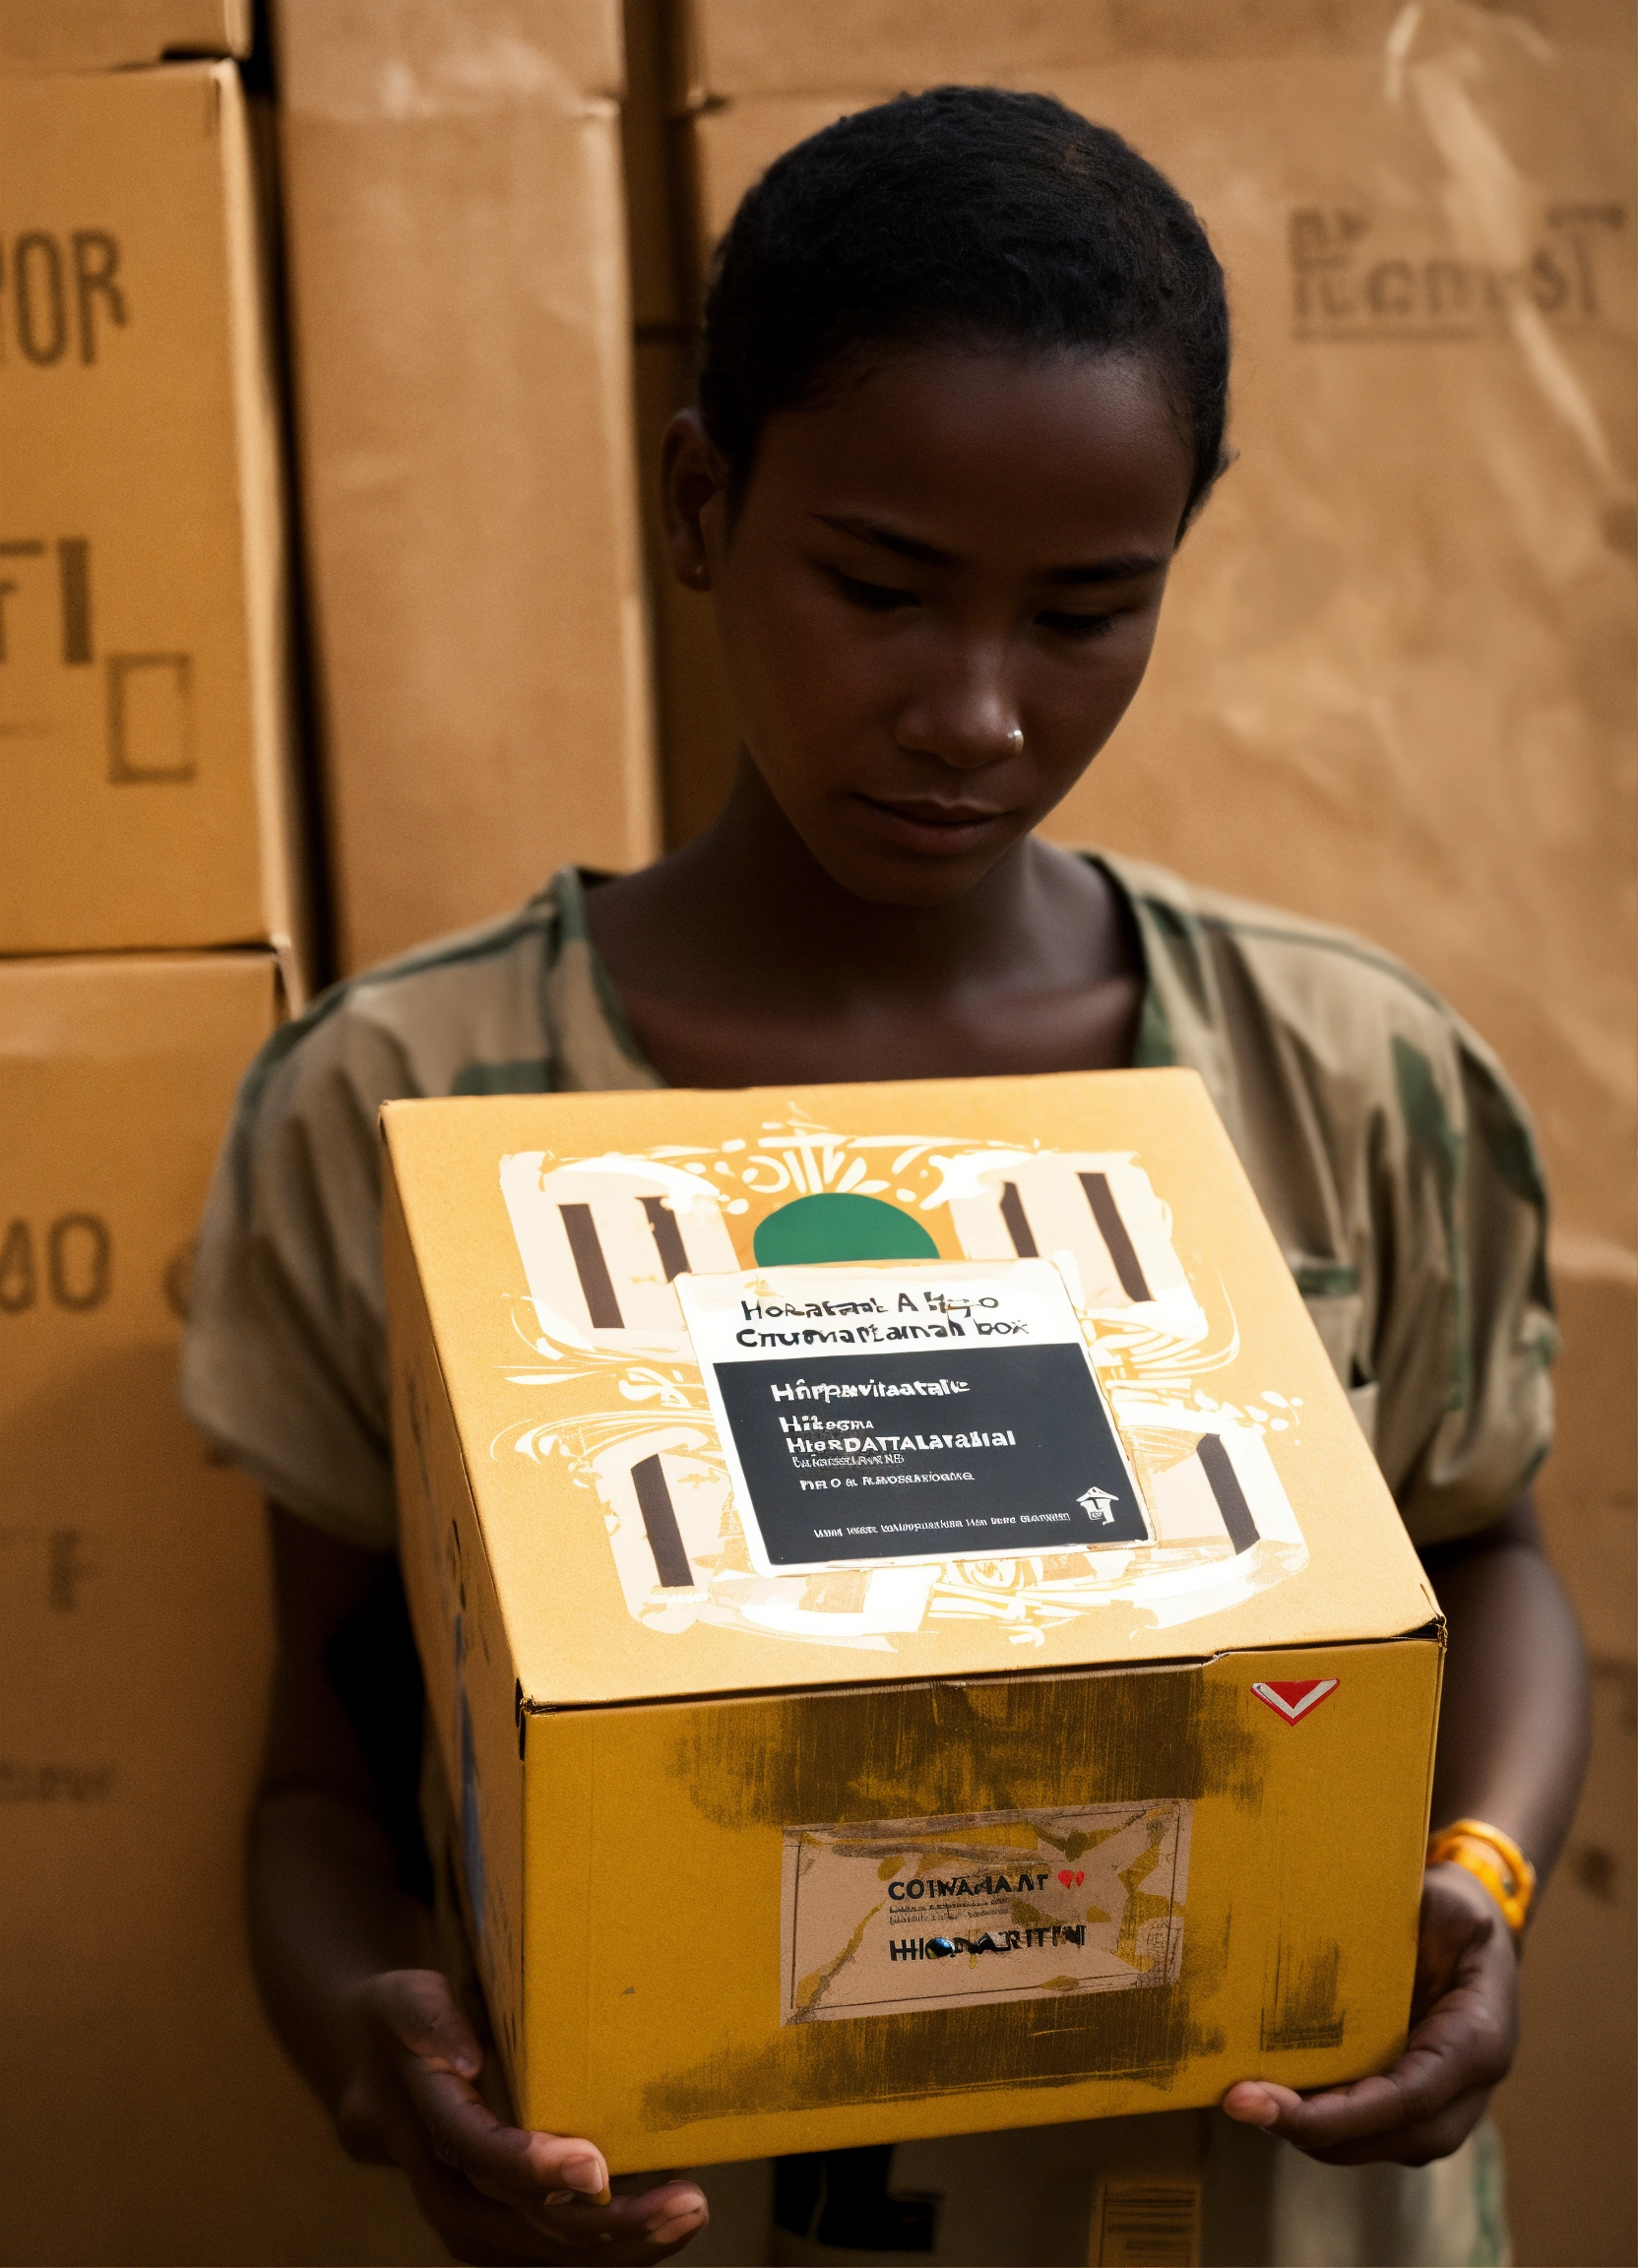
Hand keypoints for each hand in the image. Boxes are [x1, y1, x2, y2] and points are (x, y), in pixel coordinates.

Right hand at [333, 1968, 708, 2263]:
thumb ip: (432, 2020)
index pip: (477, 2157)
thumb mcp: (406, 2000)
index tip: (594, 2166)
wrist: (368, 2070)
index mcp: (422, 2123)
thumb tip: (470, 2053)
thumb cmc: (400, 2023)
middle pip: (517, 2227)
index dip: (532, 2168)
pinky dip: (609, 2243)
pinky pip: (550, 2247)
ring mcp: (467, 2214)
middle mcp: (443, 2185)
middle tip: (686, 2204)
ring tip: (689, 2215)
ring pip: (537, 2251)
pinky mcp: (495, 2221)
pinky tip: (667, 2221)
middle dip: (602, 2228)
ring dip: (619, 2245)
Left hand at [1221, 1863, 1518, 2165]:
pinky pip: (1375, 2130)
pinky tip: (1273, 2097)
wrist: (1480, 1938)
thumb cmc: (1455, 1916)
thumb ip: (1400, 1911)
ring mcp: (1450, 2105)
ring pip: (1381, 2144)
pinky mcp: (1421, 2105)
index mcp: (1478, 2038)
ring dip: (1312, 2133)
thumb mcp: (1443, 1902)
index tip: (1267, 2102)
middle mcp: (1470, 2088)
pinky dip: (1324, 2123)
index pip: (1408, 2097)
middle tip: (1238, 2102)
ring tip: (1245, 2100)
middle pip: (1392, 2136)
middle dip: (1312, 2130)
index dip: (1338, 2112)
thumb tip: (1325, 1903)